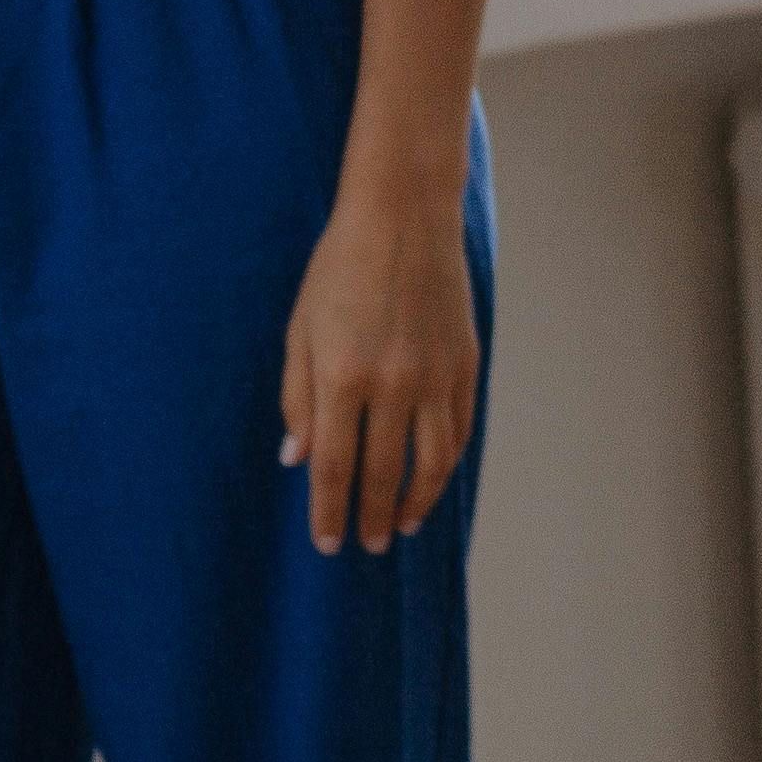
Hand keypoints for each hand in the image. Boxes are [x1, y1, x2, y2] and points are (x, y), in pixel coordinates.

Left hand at [280, 178, 479, 555]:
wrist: (403, 216)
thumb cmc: (339, 268)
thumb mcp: (301, 329)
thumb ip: (297, 398)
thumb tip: (296, 459)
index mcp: (342, 376)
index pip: (333, 467)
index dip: (328, 512)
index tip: (327, 543)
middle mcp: (391, 384)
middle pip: (382, 474)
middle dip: (371, 518)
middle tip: (367, 545)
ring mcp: (434, 376)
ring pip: (431, 463)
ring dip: (416, 503)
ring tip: (403, 527)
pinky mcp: (465, 364)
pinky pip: (457, 431)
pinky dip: (445, 465)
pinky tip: (431, 481)